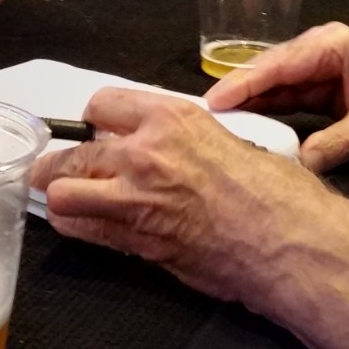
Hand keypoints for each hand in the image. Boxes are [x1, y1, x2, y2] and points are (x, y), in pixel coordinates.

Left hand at [31, 89, 328, 308]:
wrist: (290, 244)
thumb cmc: (277, 192)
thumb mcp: (231, 141)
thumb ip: (188, 142)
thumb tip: (175, 149)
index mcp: (170, 119)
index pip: (102, 104)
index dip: (95, 119)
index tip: (96, 129)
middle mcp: (143, 153)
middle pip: (73, 152)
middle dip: (60, 162)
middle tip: (58, 169)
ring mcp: (135, 200)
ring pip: (63, 192)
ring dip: (60, 195)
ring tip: (63, 197)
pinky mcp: (137, 241)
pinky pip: (84, 229)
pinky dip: (75, 226)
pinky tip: (79, 224)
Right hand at [203, 22, 348, 172]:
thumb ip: (334, 145)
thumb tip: (294, 167)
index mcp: (331, 46)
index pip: (277, 65)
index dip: (241, 83)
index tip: (210, 103)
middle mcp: (320, 50)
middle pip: (269, 71)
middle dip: (236, 92)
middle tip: (200, 117)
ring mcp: (321, 68)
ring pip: (275, 85)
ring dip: (248, 103)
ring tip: (213, 124)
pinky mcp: (324, 88)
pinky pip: (288, 98)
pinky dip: (267, 111)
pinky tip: (244, 127)